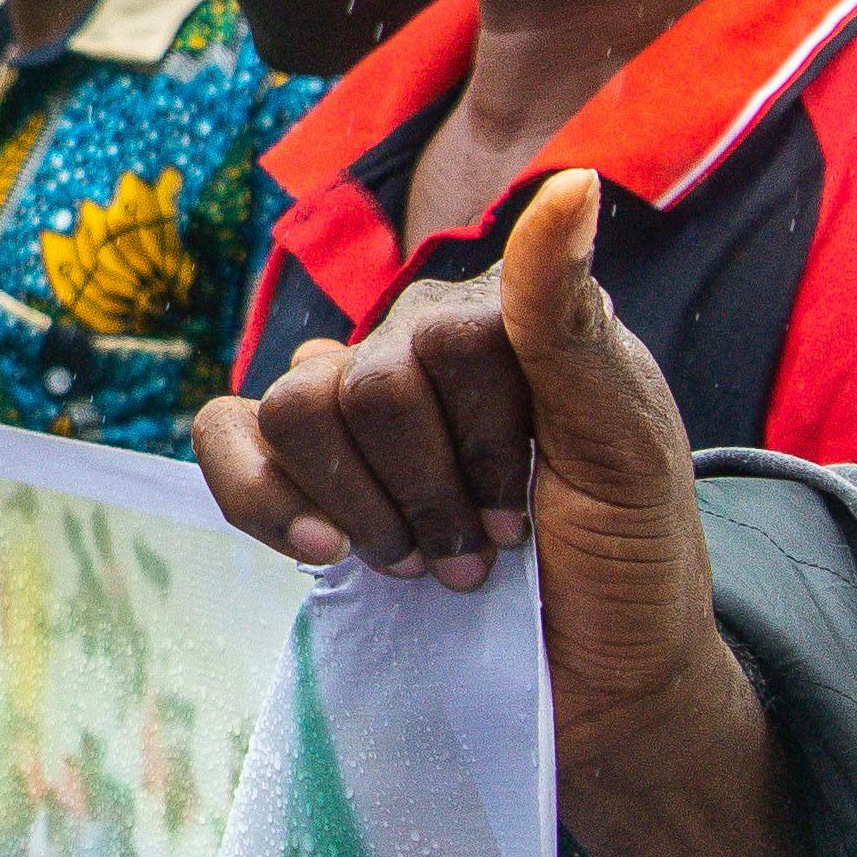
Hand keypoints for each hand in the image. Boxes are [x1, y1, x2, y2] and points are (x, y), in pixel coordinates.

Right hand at [193, 175, 724, 767]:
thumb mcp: (627, 443)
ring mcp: (356, 402)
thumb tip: (571, 183)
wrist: (601, 673)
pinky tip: (323, 550)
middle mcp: (419, 342)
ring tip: (421, 561)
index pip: (443, 343)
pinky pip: (227, 434)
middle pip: (363, 384)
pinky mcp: (307, 469)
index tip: (529, 514)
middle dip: (422, 492)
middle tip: (480, 553)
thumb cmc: (629, 554)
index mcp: (501, 316)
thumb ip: (570, 317)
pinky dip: (258, 494)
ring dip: (362, 508)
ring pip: (294, 410)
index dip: (479, 444)